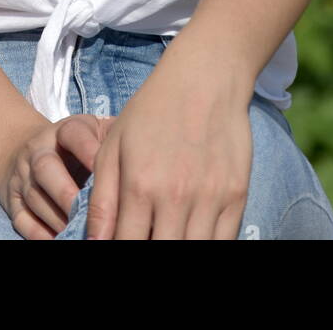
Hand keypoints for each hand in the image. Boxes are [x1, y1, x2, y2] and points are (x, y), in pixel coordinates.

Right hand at [0, 112, 115, 238]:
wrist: (28, 151)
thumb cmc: (77, 145)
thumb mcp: (94, 132)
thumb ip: (115, 137)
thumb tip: (152, 148)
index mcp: (63, 130)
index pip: (72, 134)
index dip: (88, 151)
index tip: (106, 170)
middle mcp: (38, 150)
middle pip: (46, 168)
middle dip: (67, 192)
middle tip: (92, 214)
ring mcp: (23, 176)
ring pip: (34, 197)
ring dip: (57, 218)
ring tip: (83, 233)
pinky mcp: (13, 201)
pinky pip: (22, 220)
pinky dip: (40, 235)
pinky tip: (60, 241)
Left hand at [57, 29, 254, 239]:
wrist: (205, 77)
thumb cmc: (152, 110)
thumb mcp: (113, 146)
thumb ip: (102, 200)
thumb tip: (95, 245)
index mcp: (140, 185)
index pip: (126, 247)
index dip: (118, 254)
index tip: (120, 245)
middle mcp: (176, 196)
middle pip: (161, 254)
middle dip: (149, 253)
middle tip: (144, 236)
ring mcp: (211, 198)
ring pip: (193, 252)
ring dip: (176, 247)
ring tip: (165, 232)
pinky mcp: (237, 196)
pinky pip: (223, 243)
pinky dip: (206, 245)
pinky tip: (191, 233)